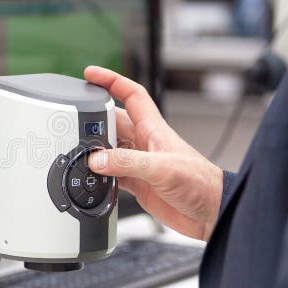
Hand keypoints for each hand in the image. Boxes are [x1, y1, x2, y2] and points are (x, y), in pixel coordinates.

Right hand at [84, 66, 223, 240]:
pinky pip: (112, 174)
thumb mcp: (162, 168)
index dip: (111, 80)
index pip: (131, 94)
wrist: (213, 213)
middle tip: (75, 122)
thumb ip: (127, 162)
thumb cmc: (201, 184)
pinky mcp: (139, 184)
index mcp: (153, 129)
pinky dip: (100, 176)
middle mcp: (144, 143)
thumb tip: (97, 159)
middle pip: (113, 122)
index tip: (91, 74)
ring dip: (95, 150)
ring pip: (110, 149)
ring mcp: (140, 164)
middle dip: (94, 119)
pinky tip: (92, 179)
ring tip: (78, 152)